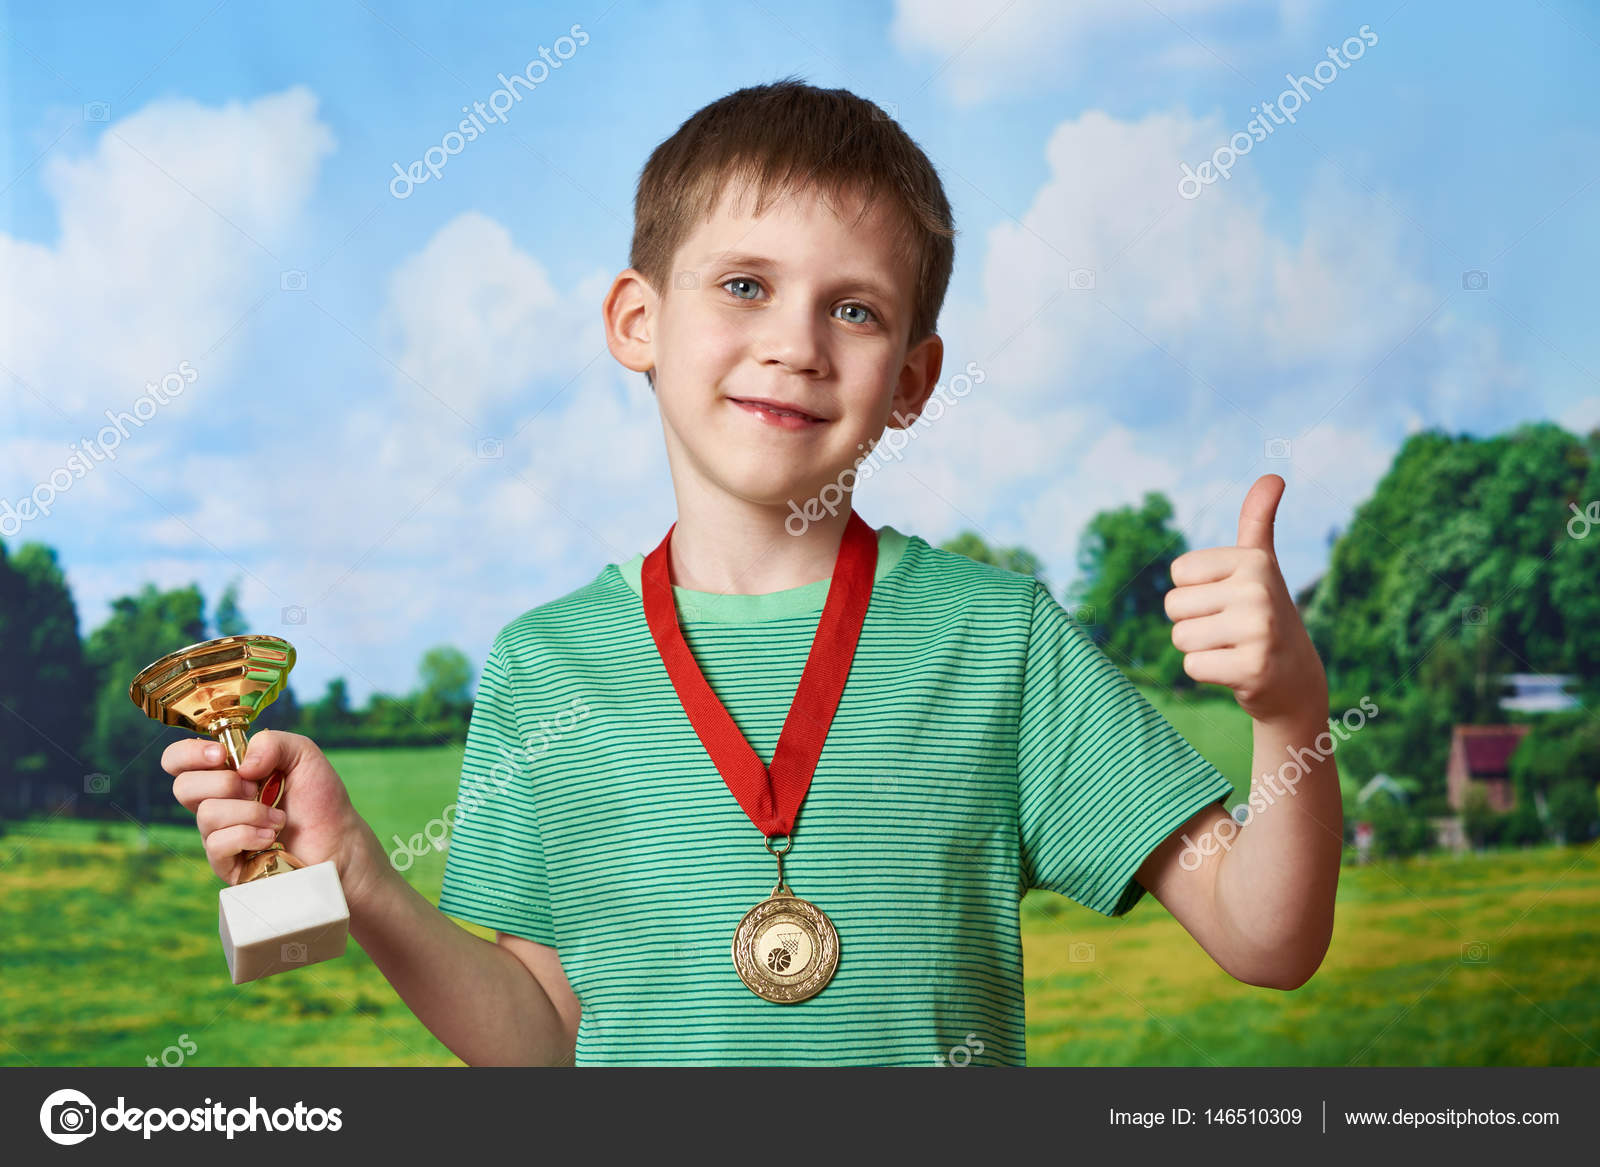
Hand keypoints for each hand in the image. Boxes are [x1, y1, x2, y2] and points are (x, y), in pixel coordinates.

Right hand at [163, 730, 387, 906]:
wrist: (339, 842)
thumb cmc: (319, 799)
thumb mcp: (303, 754)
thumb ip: (272, 742)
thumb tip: (241, 765)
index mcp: (226, 774)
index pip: (177, 761)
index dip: (188, 754)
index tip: (221, 755)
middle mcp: (217, 804)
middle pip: (183, 787)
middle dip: (224, 782)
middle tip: (257, 788)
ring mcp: (219, 836)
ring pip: (207, 814)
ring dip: (250, 811)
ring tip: (278, 818)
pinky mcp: (227, 865)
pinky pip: (217, 844)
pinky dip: (248, 835)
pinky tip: (272, 838)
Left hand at [1164, 474, 1327, 725]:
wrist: (1295, 681)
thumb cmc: (1265, 616)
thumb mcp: (1261, 566)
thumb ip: (1258, 521)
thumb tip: (1273, 475)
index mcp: (1254, 561)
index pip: (1178, 573)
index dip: (1194, 592)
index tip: (1228, 601)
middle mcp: (1259, 590)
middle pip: (1174, 607)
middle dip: (1194, 623)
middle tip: (1230, 630)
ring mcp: (1258, 630)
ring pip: (1181, 637)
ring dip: (1200, 649)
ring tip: (1233, 648)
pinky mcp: (1252, 668)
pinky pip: (1192, 666)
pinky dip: (1208, 673)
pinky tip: (1237, 670)